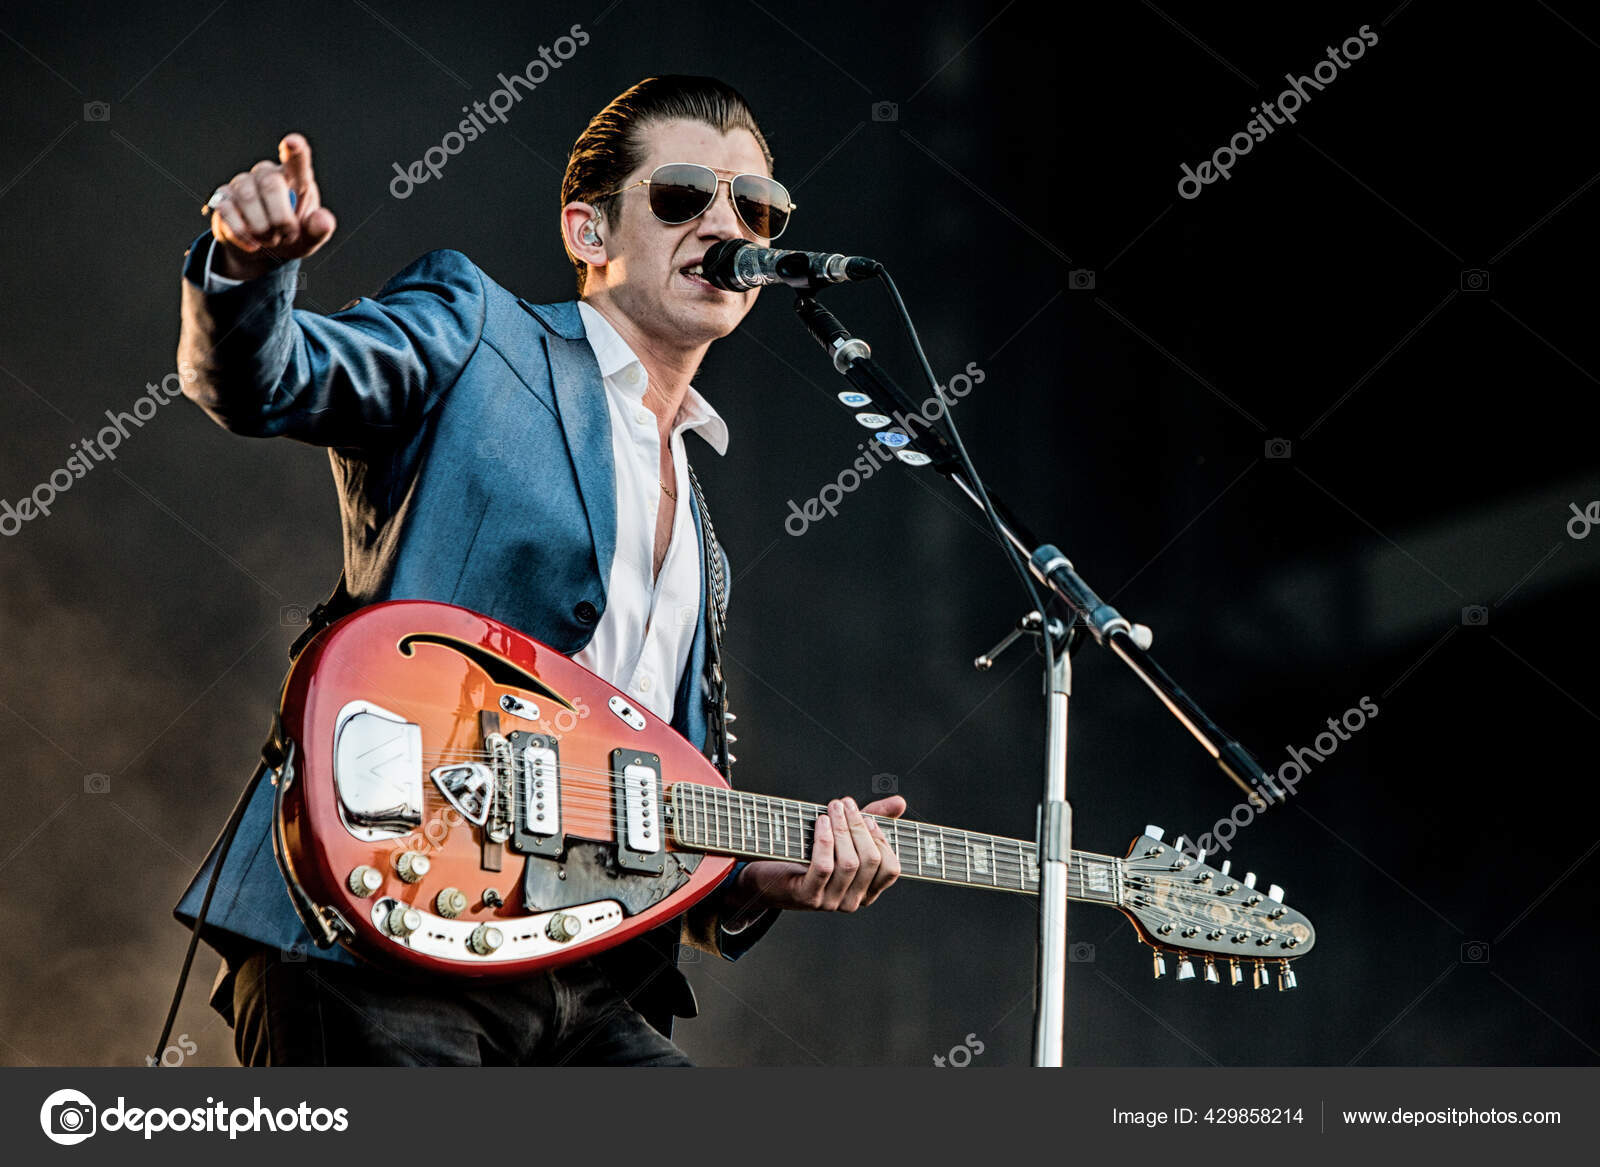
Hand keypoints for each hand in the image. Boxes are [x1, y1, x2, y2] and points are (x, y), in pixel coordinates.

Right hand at [207, 133, 336, 279]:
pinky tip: (252, 243)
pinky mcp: (222, 198)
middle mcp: (267, 174)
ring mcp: (243, 183)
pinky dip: (242, 234)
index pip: (296, 159)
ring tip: (270, 240)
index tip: (292, 142)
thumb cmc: (289, 236)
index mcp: (295, 178)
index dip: (294, 149)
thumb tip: (324, 220)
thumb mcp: (309, 238)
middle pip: (271, 183)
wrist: (260, 250)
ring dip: (262, 229)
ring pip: (247, 198)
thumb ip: (319, 229)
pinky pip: (227, 211)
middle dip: (281, 218)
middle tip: (287, 235)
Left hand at [725, 795, 905, 919]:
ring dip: (843, 829)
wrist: (766, 880)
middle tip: (845, 803)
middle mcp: (852, 901)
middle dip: (859, 826)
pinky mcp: (809, 897)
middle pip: (871, 861)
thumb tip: (900, 802)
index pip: (891, 868)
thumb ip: (872, 821)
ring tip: (833, 808)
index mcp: (866, 891)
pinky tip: (822, 822)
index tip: (867, 816)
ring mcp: (831, 902)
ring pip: (850, 863)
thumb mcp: (842, 837)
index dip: (882, 839)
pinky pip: (825, 867)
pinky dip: (825, 840)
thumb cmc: (807, 855)